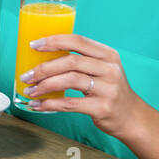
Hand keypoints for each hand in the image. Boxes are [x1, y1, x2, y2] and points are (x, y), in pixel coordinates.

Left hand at [18, 33, 144, 136]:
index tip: (33, 45)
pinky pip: (70, 103)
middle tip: (27, 75)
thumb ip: (81, 61)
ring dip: (44, 85)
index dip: (54, 41)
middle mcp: (109, 69)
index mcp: (107, 54)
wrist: (131, 117)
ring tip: (31, 91)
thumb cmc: (109, 90)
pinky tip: (38, 105)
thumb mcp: (102, 69)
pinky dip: (50, 104)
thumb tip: (42, 57)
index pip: (78, 41)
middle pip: (70, 62)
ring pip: (69, 80)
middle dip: (44, 68)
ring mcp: (108, 88)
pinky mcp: (102, 107)